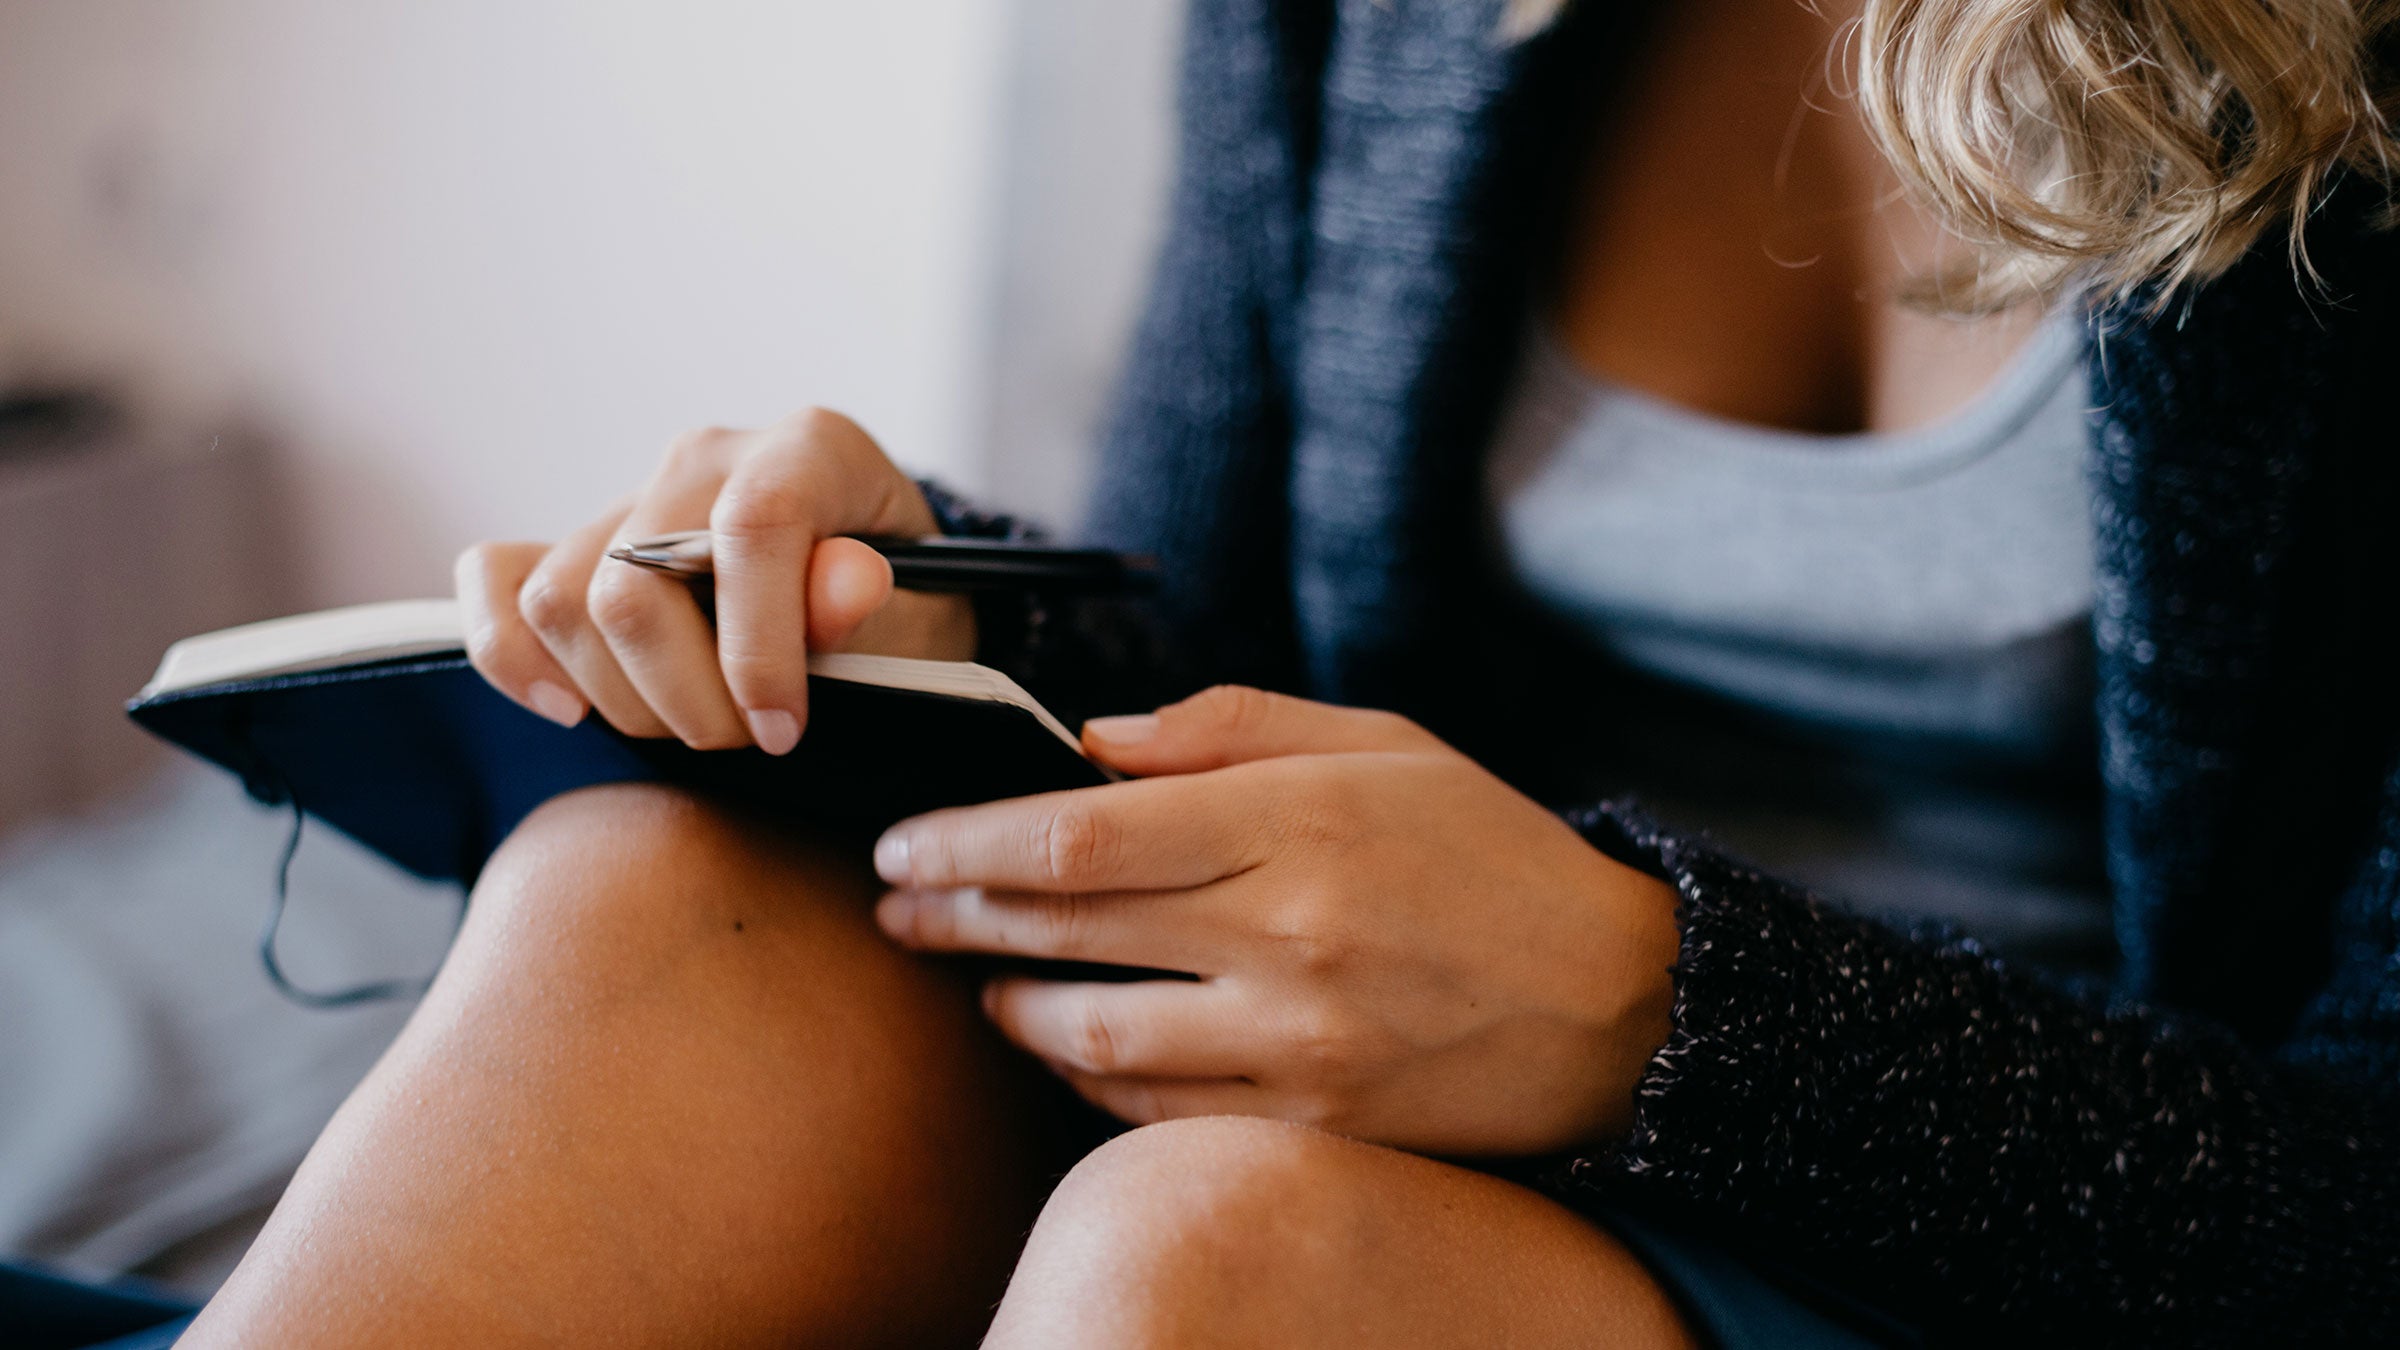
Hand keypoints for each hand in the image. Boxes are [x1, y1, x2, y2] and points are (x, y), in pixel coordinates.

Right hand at [453, 409, 973, 752]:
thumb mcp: (927, 622)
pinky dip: (514, 656)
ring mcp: (635, 494)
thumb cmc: (907, 616)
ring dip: (621, 696)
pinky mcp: (578, 540)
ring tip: (695, 725)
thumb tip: (846, 582)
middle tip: (746, 740)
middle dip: (685, 694)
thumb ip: (885, 610)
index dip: (758, 647)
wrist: (880, 606)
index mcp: (812, 449)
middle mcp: (710, 456)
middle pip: (632, 582)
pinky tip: (574, 709)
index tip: (782, 728)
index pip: (752, 527)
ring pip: (560, 599)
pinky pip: (495, 579)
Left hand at [872, 686, 1681, 1155]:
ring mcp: (1297, 1039)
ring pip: (1089, 1031)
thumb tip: (1094, 740)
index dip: (967, 839)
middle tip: (894, 907)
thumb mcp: (1383, 745)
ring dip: (1006, 1004)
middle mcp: (1288, 932)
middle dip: (951, 915)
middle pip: (1062, 924)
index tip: (906, 842)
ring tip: (971, 981)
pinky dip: (1084, 1076)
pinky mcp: (1312, 1119)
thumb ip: (1231, 727)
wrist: (1618, 1008)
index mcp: (1298, 820)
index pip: (1079, 829)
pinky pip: (1152, 1108)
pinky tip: (1060, 1044)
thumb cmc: (1492, 857)